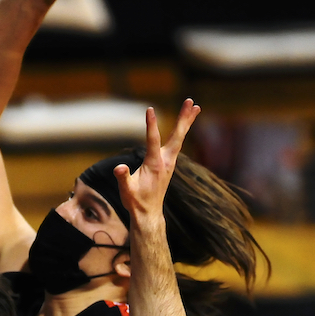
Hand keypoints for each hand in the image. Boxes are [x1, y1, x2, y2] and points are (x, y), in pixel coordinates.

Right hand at [114, 99, 199, 220]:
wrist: (148, 213)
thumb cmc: (135, 201)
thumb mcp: (126, 191)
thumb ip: (123, 178)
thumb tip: (119, 168)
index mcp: (155, 164)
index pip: (153, 140)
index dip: (151, 124)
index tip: (149, 109)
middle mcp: (166, 161)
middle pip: (178, 135)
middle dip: (184, 118)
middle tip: (191, 101)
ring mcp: (170, 162)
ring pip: (180, 138)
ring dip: (187, 121)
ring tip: (195, 106)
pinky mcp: (169, 164)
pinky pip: (178, 144)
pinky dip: (182, 132)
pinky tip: (183, 126)